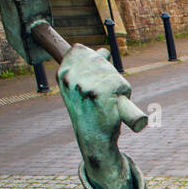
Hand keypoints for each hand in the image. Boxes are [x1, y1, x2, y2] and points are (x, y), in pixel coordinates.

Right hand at [58, 45, 132, 188]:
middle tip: (101, 96)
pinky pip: (121, 85)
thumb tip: (104, 51)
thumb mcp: (82, 86)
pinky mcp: (99, 94)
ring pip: (113, 73)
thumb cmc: (91, 111)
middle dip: (107, 75)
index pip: (81, 50)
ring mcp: (84, 85)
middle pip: (100, 59)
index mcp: (62, 73)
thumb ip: (90, 66)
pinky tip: (114, 107)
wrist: (94, 139)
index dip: (93, 62)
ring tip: (107, 102)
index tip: (91, 82)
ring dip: (117, 87)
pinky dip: (124, 94)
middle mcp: (70, 77)